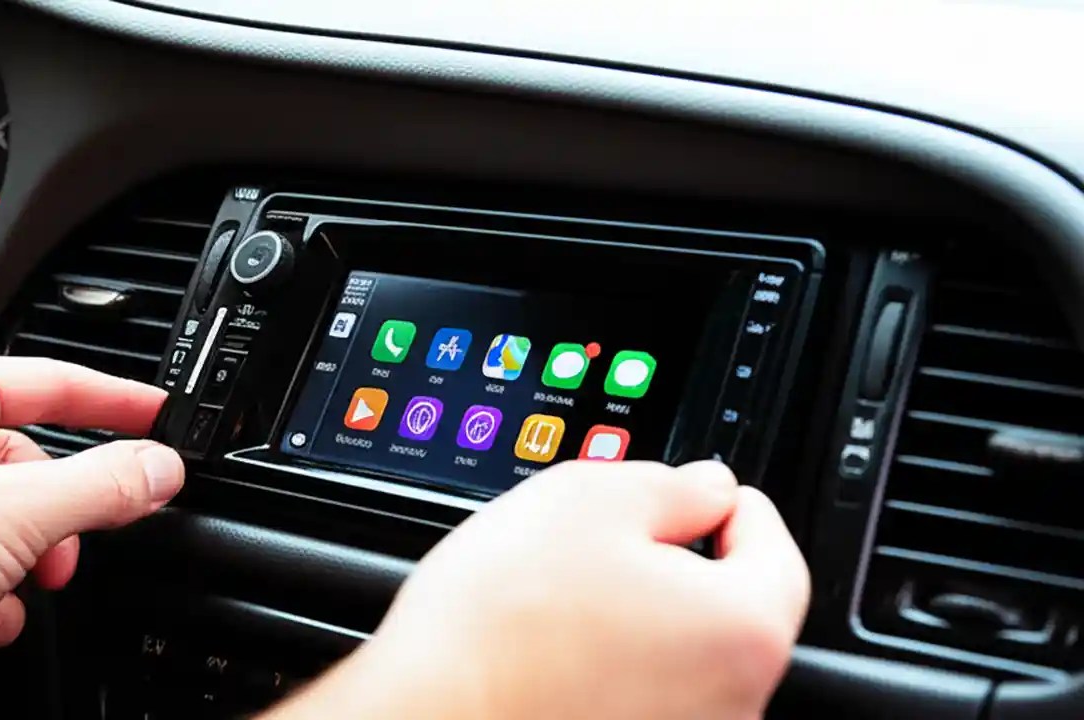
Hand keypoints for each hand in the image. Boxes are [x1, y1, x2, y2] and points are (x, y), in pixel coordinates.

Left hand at [0, 358, 183, 717]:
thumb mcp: (12, 516)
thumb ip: (101, 485)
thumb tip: (159, 467)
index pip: (51, 380)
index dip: (115, 399)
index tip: (162, 416)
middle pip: (34, 460)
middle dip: (61, 516)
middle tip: (76, 543)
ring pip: (10, 517)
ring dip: (27, 561)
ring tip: (16, 589)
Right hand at [267, 461, 808, 719]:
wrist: (425, 715)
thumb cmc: (500, 621)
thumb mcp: (588, 498)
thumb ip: (673, 484)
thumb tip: (708, 488)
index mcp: (741, 630)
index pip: (775, 550)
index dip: (734, 508)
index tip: (705, 496)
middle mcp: (732, 704)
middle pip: (729, 612)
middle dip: (681, 567)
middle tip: (612, 543)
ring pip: (682, 661)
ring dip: (644, 623)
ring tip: (565, 603)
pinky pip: (644, 701)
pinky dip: (615, 673)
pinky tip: (555, 654)